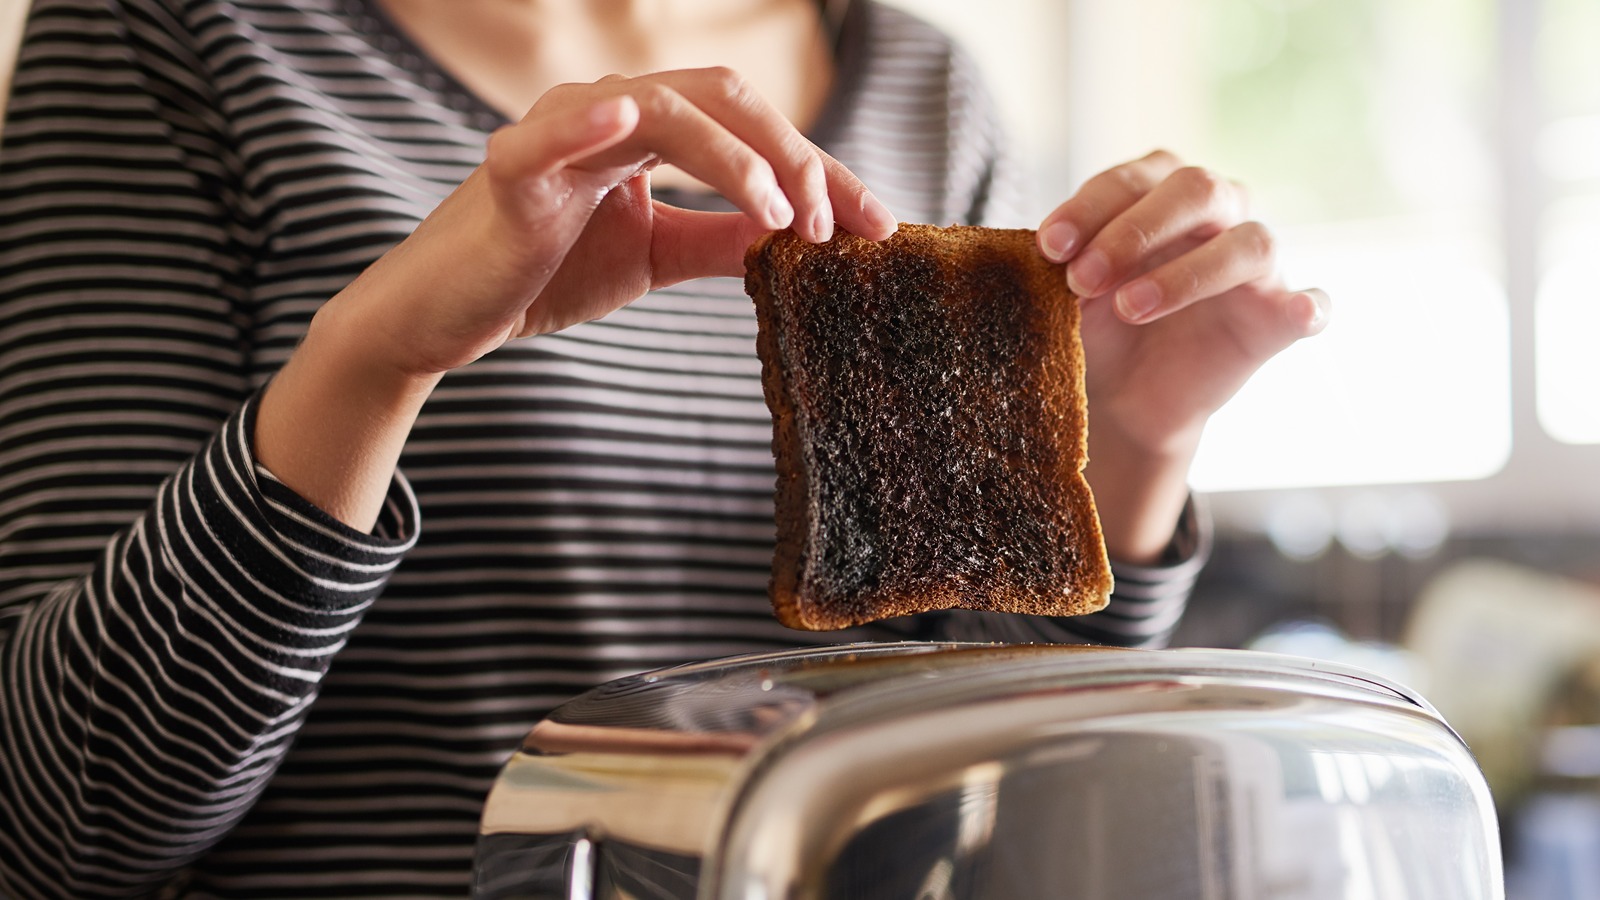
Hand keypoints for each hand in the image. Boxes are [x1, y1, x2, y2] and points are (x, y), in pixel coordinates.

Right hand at [332, 67, 897, 376]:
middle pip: (726, 101)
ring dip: (737, 156)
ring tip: (783, 216)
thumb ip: (721, 239)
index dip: (821, 172)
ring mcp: (560, 131)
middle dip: (796, 158)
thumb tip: (797, 236)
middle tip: (838, 225)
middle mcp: (610, 113)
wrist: (448, 318)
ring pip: (666, 109)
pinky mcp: (511, 170)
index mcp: (647, 129)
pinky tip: (627, 124)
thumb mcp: (655, 256)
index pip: (752, 130)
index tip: (878, 224)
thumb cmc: (544, 273)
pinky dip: (588, 125)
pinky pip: (552, 136)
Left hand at [1035, 150, 1328, 561]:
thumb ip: (1058, 264)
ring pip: (1249, 242)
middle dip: (1133, 232)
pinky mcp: (1278, 316)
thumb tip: (1030, 250)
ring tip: (1128, 308)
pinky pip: (1309, 304)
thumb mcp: (1064, 292)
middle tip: (1080, 279)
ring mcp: (1254, 263)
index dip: (1090, 207)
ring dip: (1188, 273)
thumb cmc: (1092, 325)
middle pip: (1196, 190)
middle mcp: (1217, 212)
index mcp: (1159, 189)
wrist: (1119, 398)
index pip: (1132, 179)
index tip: (1047, 246)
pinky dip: (1305, 306)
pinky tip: (1294, 314)